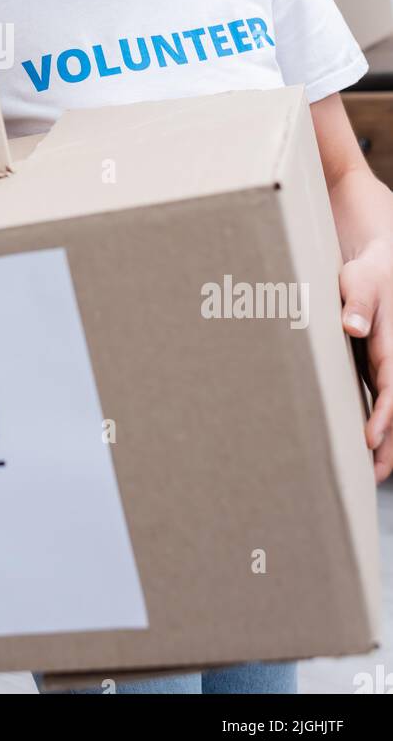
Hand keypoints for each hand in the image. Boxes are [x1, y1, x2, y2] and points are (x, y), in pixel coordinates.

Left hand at [340, 239, 392, 482]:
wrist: (375, 266)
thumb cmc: (367, 273)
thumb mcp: (361, 282)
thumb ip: (359, 304)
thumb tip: (352, 326)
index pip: (392, 388)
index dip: (384, 416)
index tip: (370, 438)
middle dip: (389, 443)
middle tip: (373, 475)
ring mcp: (385, 367)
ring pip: (390, 410)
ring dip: (385, 442)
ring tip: (371, 474)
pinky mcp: (374, 368)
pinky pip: (380, 402)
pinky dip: (377, 425)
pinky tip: (365, 446)